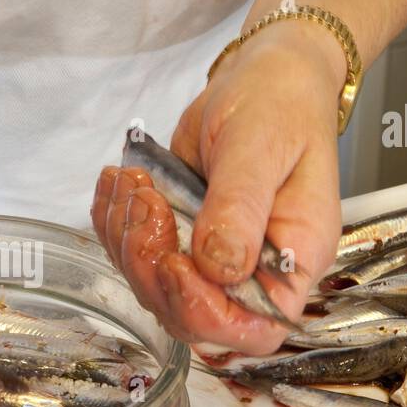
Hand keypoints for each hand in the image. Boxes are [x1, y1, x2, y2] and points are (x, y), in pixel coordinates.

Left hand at [91, 24, 344, 353]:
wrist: (262, 77)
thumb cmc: (279, 105)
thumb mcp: (261, 149)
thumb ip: (239, 209)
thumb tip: (217, 267)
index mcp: (291, 261)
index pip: (255, 329)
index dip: (207, 314)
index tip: (175, 264)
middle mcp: (251, 272)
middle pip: (190, 317)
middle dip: (151, 267)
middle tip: (145, 202)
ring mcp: (209, 259)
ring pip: (152, 288)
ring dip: (127, 239)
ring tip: (133, 181)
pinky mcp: (177, 238)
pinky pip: (134, 254)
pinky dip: (115, 222)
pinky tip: (120, 182)